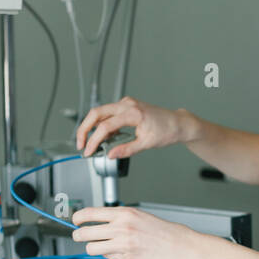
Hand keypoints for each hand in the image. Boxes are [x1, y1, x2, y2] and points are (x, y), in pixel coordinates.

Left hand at [71, 205, 206, 258]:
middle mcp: (122, 227)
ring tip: (101, 247)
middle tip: (80, 237)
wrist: (184, 248)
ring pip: (91, 248)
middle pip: (84, 232)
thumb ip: (121, 219)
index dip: (78, 218)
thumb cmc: (168, 233)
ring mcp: (123, 245)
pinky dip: (110, 256)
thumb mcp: (142, 217)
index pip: (90, 213)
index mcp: (125, 213)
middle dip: (79, 236)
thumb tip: (102, 224)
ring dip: (93, 248)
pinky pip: (108, 258)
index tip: (75, 221)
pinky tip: (121, 253)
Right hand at [76, 96, 193, 158]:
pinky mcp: (126, 106)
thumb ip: (126, 150)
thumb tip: (110, 155)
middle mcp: (127, 104)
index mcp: (133, 113)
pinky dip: (103, 125)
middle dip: (85, 129)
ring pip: (101, 113)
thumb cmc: (167, 131)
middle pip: (96, 113)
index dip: (94, 141)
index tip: (88, 151)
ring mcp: (126, 103)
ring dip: (94, 128)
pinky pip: (109, 114)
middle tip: (81, 144)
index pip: (106, 127)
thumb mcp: (146, 144)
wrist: (177, 123)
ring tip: (94, 145)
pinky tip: (106, 138)